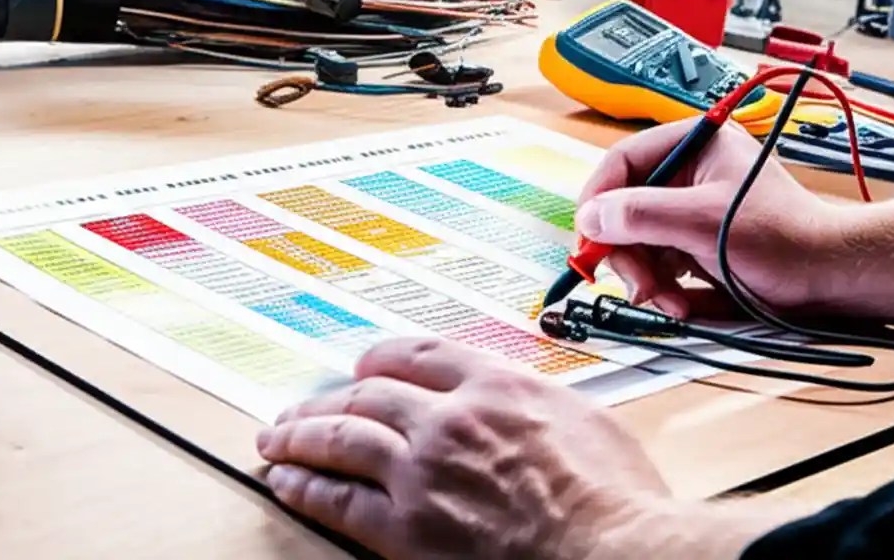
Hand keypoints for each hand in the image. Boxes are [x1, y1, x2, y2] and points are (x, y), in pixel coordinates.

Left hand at [257, 337, 672, 559]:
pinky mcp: (406, 529)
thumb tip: (521, 401)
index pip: (419, 354)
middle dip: (328, 398)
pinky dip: (306, 487)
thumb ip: (535, 401)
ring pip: (341, 438)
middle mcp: (449, 419)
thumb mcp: (585, 420)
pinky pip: (338, 500)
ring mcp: (422, 472)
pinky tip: (289, 483)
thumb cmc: (616, 502)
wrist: (616, 555)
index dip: (381, 359)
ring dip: (301, 435)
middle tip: (302, 405)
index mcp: (496, 385)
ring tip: (277, 438)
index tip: (365, 366)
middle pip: (367, 393)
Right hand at [576, 118, 843, 318]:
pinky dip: (661, 286)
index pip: (622, 162)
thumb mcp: (704, 222)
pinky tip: (680, 301)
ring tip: (668, 300)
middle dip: (627, 252)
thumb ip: (642, 215)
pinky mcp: (695, 242)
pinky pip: (657, 262)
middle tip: (636, 283)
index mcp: (694, 146)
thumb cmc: (787, 240)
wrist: (829, 279)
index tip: (589, 236)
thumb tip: (590, 218)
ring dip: (645, 276)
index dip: (599, 200)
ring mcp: (690, 210)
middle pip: (624, 208)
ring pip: (637, 241)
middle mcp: (688, 174)